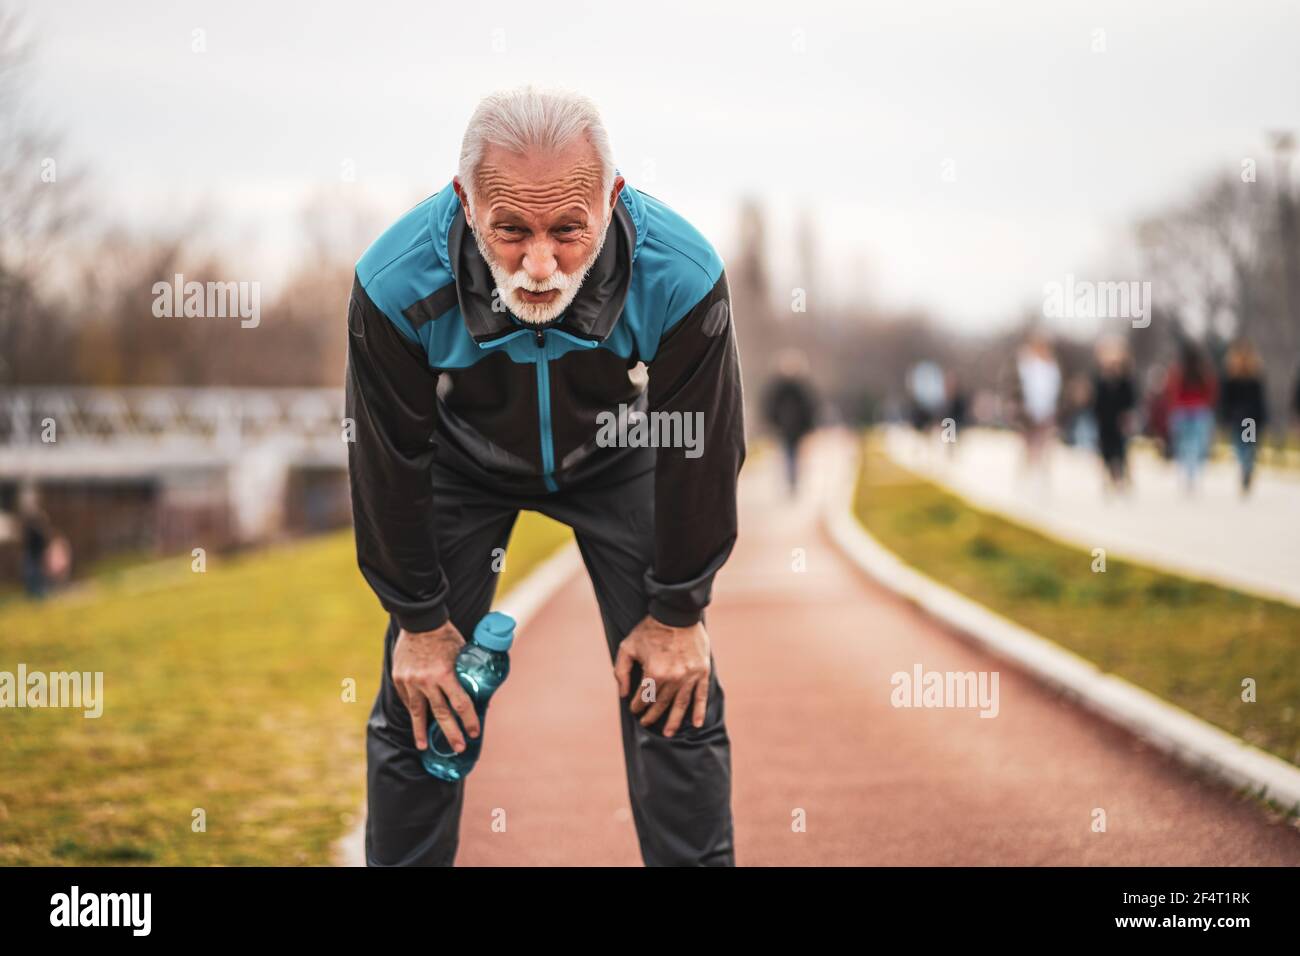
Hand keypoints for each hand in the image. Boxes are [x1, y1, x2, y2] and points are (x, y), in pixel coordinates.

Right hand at [392, 621, 479, 752]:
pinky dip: (413, 710)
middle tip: (459, 748)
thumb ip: (468, 673)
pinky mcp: (399, 678)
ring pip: (418, 712)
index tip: (474, 733)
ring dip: (422, 731)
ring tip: (423, 747)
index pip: (461, 704)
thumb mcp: (463, 653)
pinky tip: (416, 721)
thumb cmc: (446, 636)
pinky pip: (407, 699)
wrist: (419, 621)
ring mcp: (410, 681)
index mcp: (446, 674)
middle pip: (441, 714)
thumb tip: (483, 694)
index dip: (469, 720)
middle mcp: (427, 681)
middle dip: (451, 733)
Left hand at [614, 615, 710, 737]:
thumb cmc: (649, 630)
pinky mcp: (702, 672)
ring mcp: (689, 676)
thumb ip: (620, 671)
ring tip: (668, 733)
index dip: (637, 705)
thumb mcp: (627, 647)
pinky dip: (699, 711)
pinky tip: (697, 723)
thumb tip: (622, 694)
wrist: (676, 614)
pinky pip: (700, 696)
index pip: (644, 697)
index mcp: (654, 673)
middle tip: (646, 723)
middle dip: (651, 715)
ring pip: (680, 705)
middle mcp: (673, 678)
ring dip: (674, 721)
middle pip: (661, 704)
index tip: (634, 709)